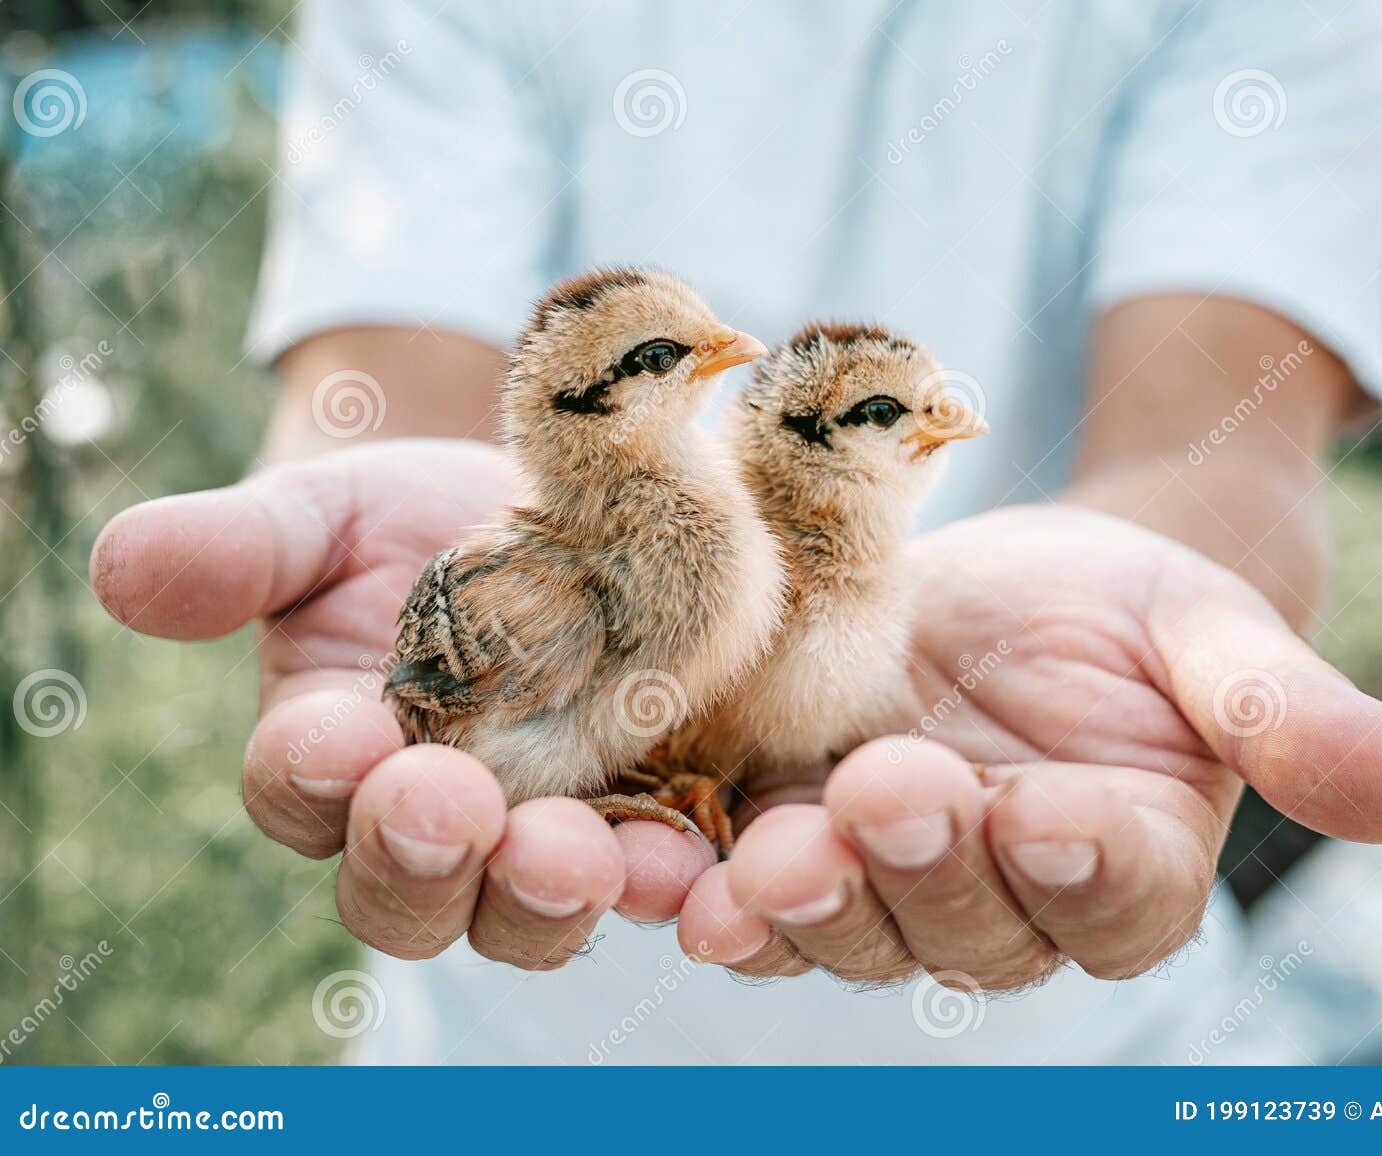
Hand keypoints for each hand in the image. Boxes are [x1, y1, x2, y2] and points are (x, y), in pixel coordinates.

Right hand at [91, 438, 714, 966]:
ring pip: (529, 908)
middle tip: (457, 810)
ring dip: (548, 892)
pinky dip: (670, 883)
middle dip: (425, 858)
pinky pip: (655, 876)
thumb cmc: (417, 517)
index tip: (335, 736)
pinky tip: (694, 868)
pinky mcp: (650, 818)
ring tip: (585, 858)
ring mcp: (544, 830)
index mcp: (332, 753)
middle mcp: (431, 820)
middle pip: (409, 885)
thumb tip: (121, 564)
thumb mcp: (329, 513)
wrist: (559, 507)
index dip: (312, 774)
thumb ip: (242, 546)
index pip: (301, 789)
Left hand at [678, 503, 1381, 987]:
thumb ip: (1292, 716)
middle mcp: (996, 904)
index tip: (1049, 813)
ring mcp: (877, 880)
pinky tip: (656, 869)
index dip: (1084, 866)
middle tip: (887, 795)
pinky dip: (696, 882)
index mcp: (1121, 868)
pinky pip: (738, 879)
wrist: (1001, 588)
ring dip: (804, 899)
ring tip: (765, 853)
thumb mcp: (1211, 636)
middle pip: (964, 925)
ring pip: (845, 924)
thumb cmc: (1130, 611)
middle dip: (924, 869)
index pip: (1115, 894)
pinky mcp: (781, 833)